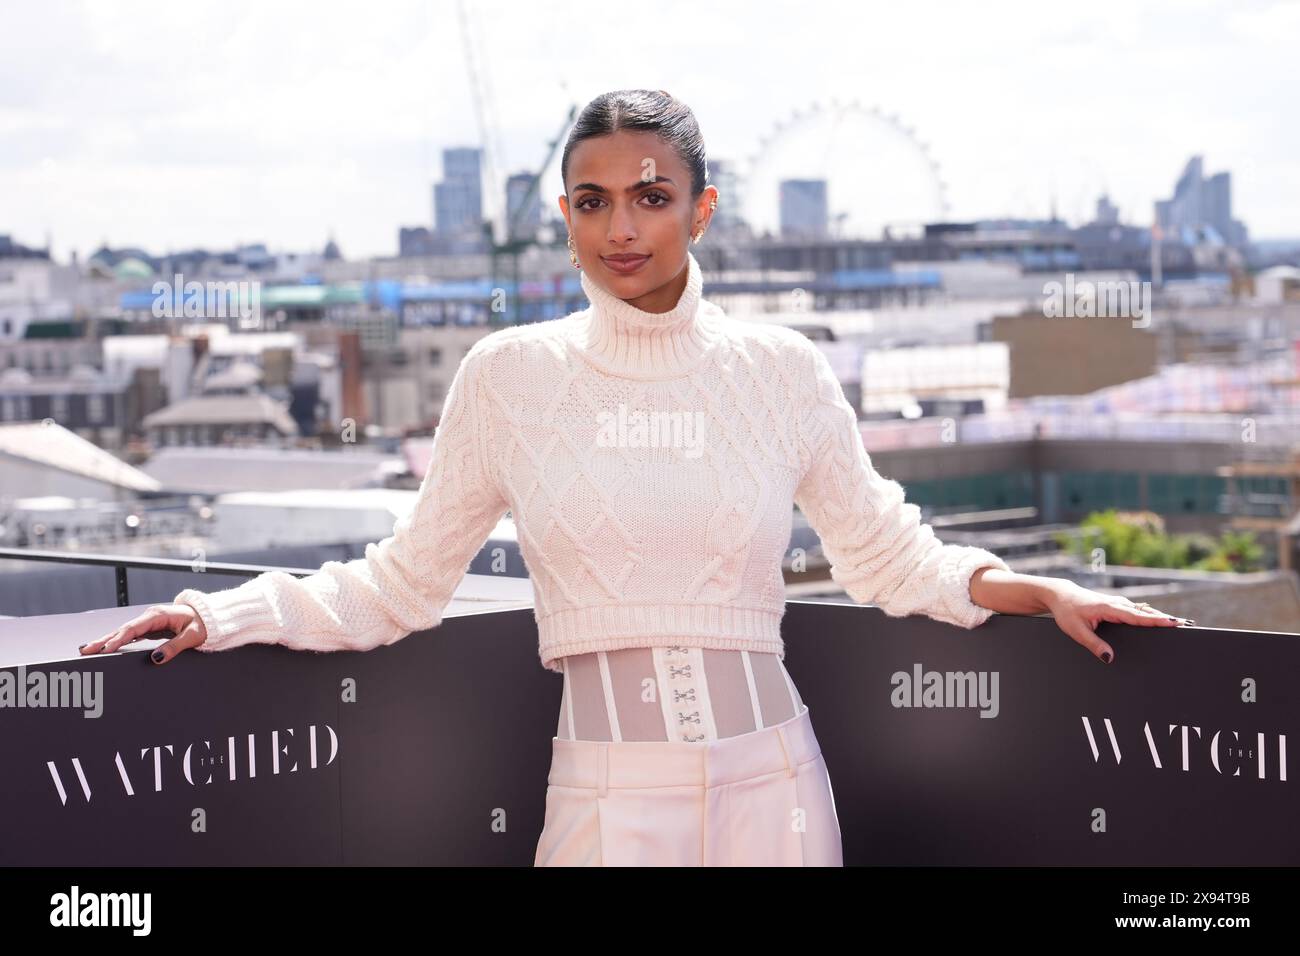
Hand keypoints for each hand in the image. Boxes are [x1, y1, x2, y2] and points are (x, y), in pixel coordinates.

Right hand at [79, 603, 208, 664]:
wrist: (208, 616)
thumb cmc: (203, 624)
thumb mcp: (193, 636)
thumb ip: (175, 646)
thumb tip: (156, 658)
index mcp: (158, 616)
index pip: (133, 629)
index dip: (118, 639)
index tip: (105, 649)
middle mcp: (149, 617)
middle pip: (122, 630)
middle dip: (103, 640)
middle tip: (85, 650)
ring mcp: (147, 622)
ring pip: (123, 632)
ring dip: (105, 641)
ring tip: (87, 650)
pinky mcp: (148, 628)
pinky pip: (129, 635)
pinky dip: (116, 641)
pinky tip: (104, 649)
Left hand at [1042, 583, 1194, 664]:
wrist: (1061, 595)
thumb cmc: (1067, 612)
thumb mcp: (1076, 631)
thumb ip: (1093, 644)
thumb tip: (1110, 659)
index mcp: (1109, 608)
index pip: (1137, 616)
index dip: (1156, 620)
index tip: (1174, 623)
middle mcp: (1117, 604)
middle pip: (1146, 613)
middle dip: (1165, 619)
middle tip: (1187, 625)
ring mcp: (1118, 604)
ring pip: (1143, 611)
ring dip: (1160, 617)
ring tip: (1180, 624)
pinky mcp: (1117, 607)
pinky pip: (1137, 612)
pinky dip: (1150, 616)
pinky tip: (1160, 622)